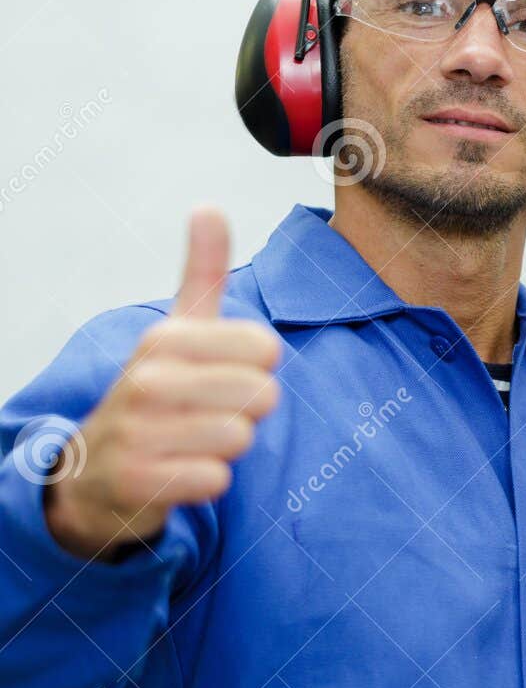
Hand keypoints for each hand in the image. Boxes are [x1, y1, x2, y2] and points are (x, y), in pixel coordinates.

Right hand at [43, 209, 281, 560]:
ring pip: (241, 438)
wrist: (97, 470)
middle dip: (247, 411)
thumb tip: (208, 205)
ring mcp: (138, 432)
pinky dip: (208, 481)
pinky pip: (216, 479)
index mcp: (165, 339)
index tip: (220, 374)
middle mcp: (146, 380)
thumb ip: (201, 271)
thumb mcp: (177, 330)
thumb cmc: (157, 393)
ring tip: (192, 440)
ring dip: (227, 446)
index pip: (266, 349)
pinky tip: (178, 471)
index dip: (257, 368)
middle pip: (262, 395)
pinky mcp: (138, 482)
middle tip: (208, 413)